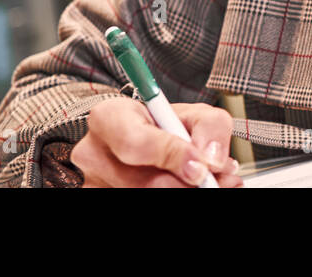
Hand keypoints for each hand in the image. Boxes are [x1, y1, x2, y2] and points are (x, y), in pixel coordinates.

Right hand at [72, 98, 242, 186]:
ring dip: (188, 191)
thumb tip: (213, 159)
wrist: (134, 140)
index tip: (202, 165)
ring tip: (211, 183)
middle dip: (188, 184)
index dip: (172, 155)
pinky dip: (179, 196)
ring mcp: (95, 184)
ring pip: (145, 195)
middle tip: (217, 179)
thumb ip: (208, 126)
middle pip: (144, 183)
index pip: (134, 143)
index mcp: (108, 119)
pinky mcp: (101, 196)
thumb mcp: (188, 112)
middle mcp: (93, 155)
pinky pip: (144, 200)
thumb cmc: (160, 125)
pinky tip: (193, 188)